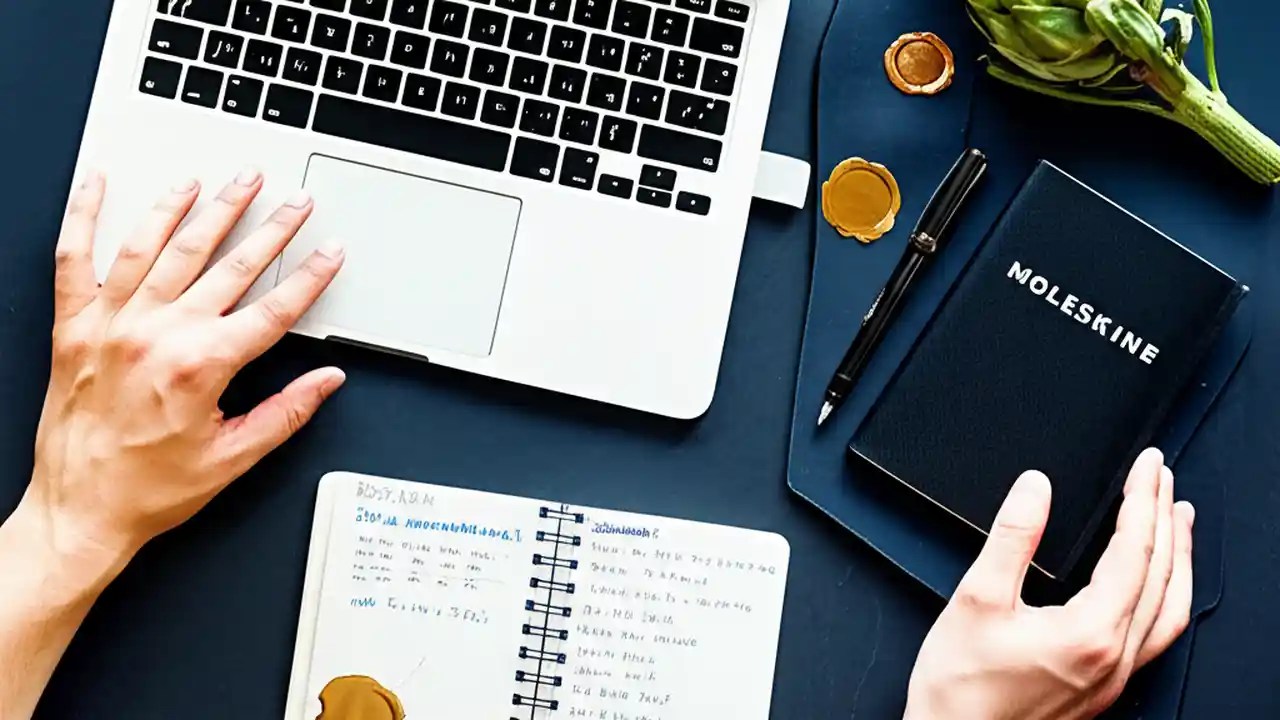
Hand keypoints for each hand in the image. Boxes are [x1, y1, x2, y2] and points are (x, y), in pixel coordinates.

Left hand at [18, 169, 345, 571]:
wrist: (78, 513)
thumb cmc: (148, 491)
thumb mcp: (234, 459)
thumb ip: (286, 412)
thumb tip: (326, 381)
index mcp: (200, 367)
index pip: (272, 310)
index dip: (309, 278)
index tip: (330, 253)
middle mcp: (155, 335)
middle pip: (226, 266)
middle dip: (269, 229)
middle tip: (294, 203)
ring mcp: (110, 325)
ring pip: (160, 246)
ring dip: (198, 208)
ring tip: (225, 182)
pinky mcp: (71, 327)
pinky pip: (73, 258)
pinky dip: (83, 216)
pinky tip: (99, 185)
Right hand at [904, 448, 1194, 719]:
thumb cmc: (961, 691)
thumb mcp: (976, 598)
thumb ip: (1012, 537)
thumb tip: (1034, 488)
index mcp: (1090, 633)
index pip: (1134, 551)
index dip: (1142, 500)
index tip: (1146, 466)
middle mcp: (1113, 658)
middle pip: (1162, 576)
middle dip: (1164, 519)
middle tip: (1162, 477)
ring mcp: (1113, 677)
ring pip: (1170, 609)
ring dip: (1177, 558)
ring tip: (1175, 521)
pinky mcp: (1103, 688)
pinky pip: (1156, 634)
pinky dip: (1165, 594)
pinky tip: (1153, 583)